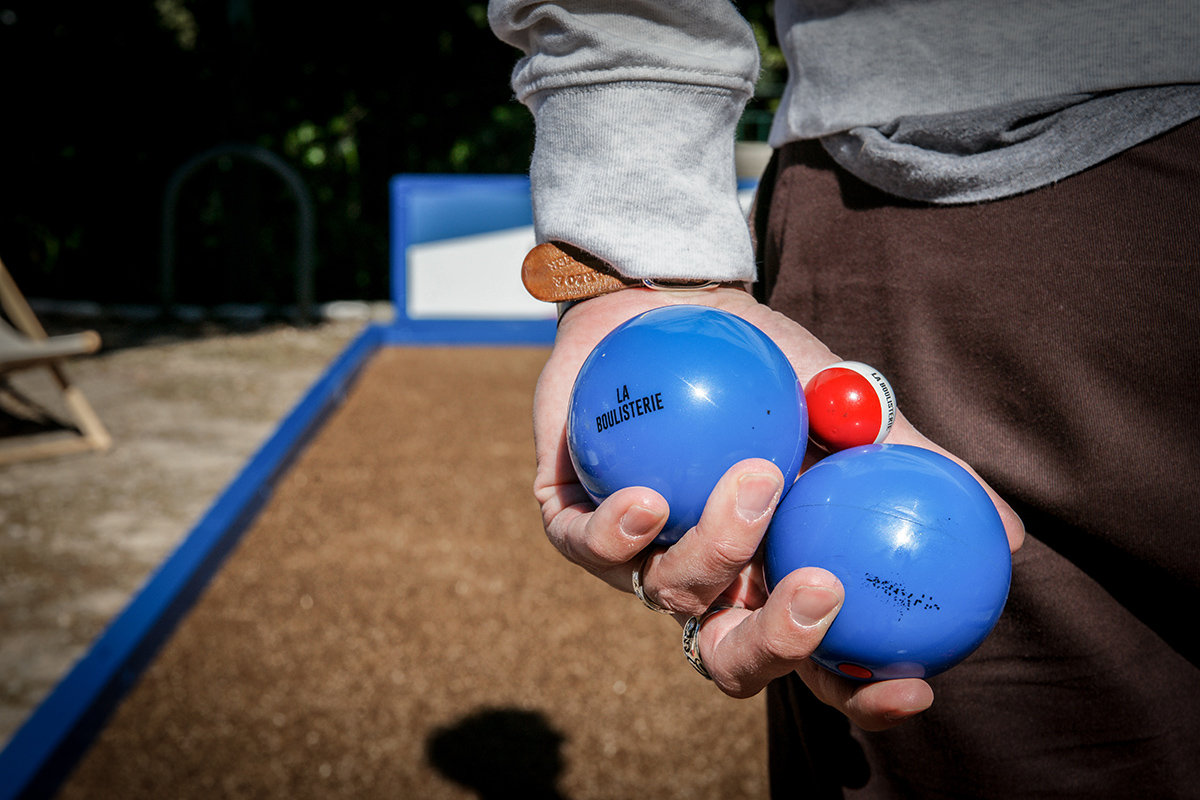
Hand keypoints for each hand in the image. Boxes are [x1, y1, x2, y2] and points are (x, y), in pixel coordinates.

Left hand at [532, 286, 1023, 729]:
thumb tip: (1010, 538)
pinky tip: (649, 499)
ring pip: (670, 596)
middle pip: (734, 660)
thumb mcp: (848, 404)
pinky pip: (588, 547)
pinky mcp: (571, 518)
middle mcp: (705, 581)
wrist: (671, 304)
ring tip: (758, 477)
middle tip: (819, 590)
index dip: (861, 694)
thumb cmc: (766, 363)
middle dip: (779, 644)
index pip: (820, 663)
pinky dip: (618, 533)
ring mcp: (636, 556)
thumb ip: (909, 466)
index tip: (911, 682)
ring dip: (718, 548)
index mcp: (771, 575)